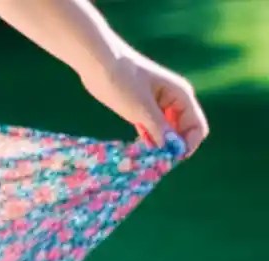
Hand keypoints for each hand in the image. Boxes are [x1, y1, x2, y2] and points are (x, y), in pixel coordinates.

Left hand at [78, 49, 208, 156]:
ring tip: (146, 160)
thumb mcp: (140, 107)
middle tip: (155, 163)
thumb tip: (172, 150)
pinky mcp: (142, 108)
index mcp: (181, 95)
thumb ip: (159, 128)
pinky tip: (139, 152)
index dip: (188, 145)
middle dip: (173, 148)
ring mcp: (158, 104)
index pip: (197, 126)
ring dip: (160, 146)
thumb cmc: (121, 80)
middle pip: (183, 131)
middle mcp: (174, 100)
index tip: (170, 159)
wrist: (98, 61)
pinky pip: (152, 129)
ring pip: (166, 132)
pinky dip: (148, 140)